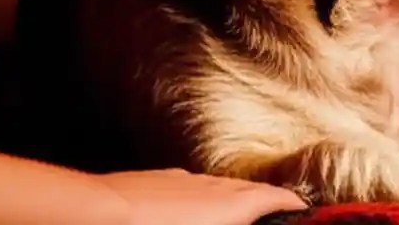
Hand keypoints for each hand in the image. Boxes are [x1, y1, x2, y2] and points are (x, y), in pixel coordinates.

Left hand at [95, 168, 306, 224]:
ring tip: (231, 217)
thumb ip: (233, 220)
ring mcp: (185, 179)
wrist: (97, 212)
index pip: (275, 199)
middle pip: (251, 191)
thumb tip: (240, 217)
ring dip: (231, 199)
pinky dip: (200, 198)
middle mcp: (215, 185)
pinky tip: (186, 213)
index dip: (292, 205)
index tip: (302, 210)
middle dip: (265, 202)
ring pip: (219, 187)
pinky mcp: (157, 179)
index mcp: (234, 205)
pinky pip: (191, 187)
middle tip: (273, 215)